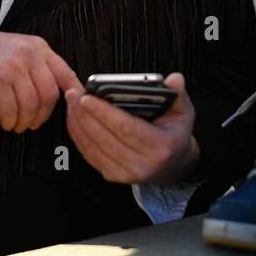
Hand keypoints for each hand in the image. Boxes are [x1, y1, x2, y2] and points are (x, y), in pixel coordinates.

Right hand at [0, 12, 81, 132]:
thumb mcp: (20, 49)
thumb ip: (40, 66)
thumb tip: (60, 93)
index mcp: (39, 48)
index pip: (66, 74)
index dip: (74, 95)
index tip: (75, 111)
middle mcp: (30, 55)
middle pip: (50, 95)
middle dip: (43, 116)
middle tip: (33, 123)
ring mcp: (13, 67)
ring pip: (31, 105)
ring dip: (25, 121)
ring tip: (17, 125)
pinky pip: (11, 109)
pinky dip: (10, 121)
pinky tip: (6, 121)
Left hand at [64, 72, 199, 184]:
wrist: (174, 165)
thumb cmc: (175, 135)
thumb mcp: (183, 112)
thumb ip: (177, 94)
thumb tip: (174, 79)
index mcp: (160, 147)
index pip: (126, 128)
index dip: (104, 113)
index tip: (87, 98)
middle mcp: (142, 164)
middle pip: (104, 138)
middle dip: (85, 115)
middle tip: (74, 94)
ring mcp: (126, 174)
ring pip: (93, 147)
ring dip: (78, 124)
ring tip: (71, 103)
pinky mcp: (113, 175)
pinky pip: (89, 155)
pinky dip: (78, 136)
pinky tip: (74, 120)